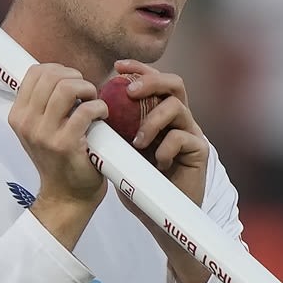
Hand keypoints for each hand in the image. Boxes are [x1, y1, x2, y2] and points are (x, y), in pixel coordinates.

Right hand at [8, 64, 109, 247]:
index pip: (34, 72)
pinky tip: (103, 116)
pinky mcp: (65, 144)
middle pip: (51, 75)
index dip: (59, 69)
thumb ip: (43, 104)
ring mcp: (45, 134)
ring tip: (94, 101)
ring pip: (67, 88)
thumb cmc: (58, 159)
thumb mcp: (39, 130)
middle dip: (76, 77)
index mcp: (18, 116)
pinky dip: (100, 107)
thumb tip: (59, 73)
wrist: (66, 195)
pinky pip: (85, 110)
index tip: (72, 82)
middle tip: (87, 93)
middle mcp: (27, 123)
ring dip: (88, 89)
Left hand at [112, 60, 211, 282]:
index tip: (117, 67)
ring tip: (137, 142)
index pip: (153, 80)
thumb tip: (83, 106)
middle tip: (129, 92)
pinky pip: (182, 137)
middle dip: (150, 81)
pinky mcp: (198, 151)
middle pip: (173, 83)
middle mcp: (178, 118)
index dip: (138, 69)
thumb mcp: (118, 150)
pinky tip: (156, 162)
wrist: (157, 215)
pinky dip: (164, 147)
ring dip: (152, 120)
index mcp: (158, 113)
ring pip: (177, 107)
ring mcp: (190, 133)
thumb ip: (111, 128)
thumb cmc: (136, 181)